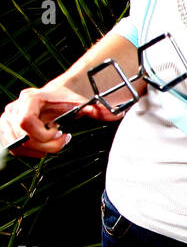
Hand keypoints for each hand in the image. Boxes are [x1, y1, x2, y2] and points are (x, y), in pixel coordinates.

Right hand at [1, 85, 119, 157]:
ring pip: (16, 146)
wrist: (59, 95)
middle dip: (45, 145)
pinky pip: (14, 149)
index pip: (25, 122)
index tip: (60, 132)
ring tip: (53, 139)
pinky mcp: (7, 130)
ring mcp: (7, 119)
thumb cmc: (69, 99)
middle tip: (61, 138)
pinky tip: (45, 143)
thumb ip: (98, 109)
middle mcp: (14, 108)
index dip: (42, 134)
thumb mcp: (83, 103)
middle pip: (22, 138)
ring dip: (38, 149)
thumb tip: (115, 114)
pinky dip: (31, 151)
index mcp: (30, 99)